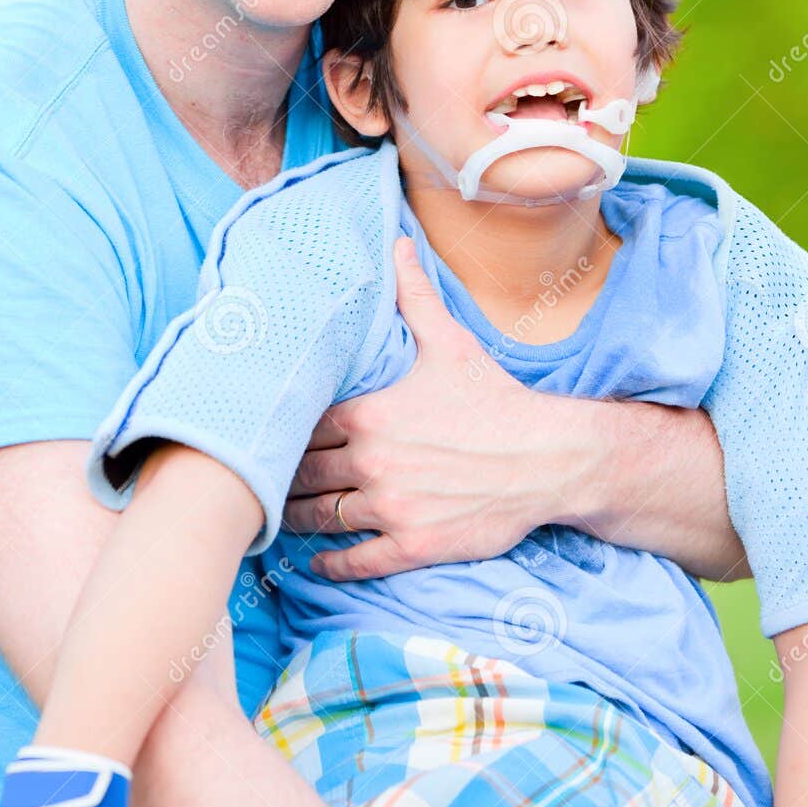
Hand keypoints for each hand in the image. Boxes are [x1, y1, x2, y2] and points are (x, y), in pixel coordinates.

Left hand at [283, 235, 577, 579]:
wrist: (546, 457)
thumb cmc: (494, 399)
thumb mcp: (449, 342)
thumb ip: (414, 296)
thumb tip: (398, 243)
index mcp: (369, 415)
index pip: (304, 427)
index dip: (285, 433)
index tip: (266, 436)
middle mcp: (371, 464)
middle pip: (303, 475)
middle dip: (281, 477)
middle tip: (261, 480)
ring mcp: (390, 508)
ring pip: (321, 517)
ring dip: (297, 519)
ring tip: (279, 518)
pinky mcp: (412, 546)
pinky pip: (356, 561)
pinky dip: (330, 563)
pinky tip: (316, 562)